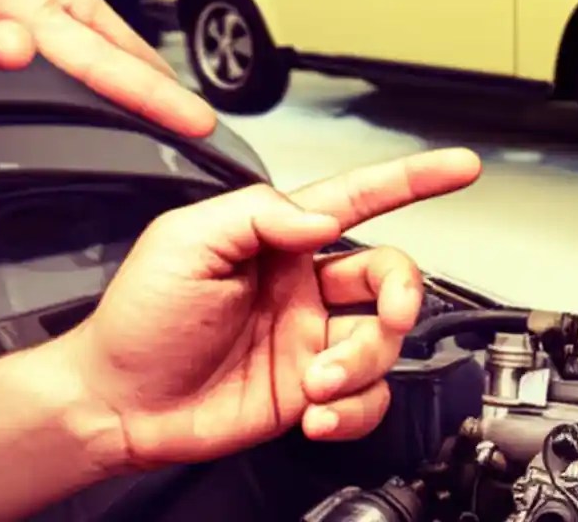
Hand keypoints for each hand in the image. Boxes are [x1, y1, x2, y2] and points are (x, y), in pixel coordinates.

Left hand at [64, 148, 481, 470]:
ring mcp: (313, 340)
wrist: (118, 403)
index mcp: (280, 240)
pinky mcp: (313, 390)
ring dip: (360, 365)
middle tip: (389, 316)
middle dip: (403, 295)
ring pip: (384, 342)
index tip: (458, 167)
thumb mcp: (184, 241)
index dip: (413, 179)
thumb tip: (320, 217)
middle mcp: (306, 286)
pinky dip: (352, 409)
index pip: (359, 198)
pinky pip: (368, 398)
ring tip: (314, 381)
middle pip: (391, 275)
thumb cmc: (140, 319)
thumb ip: (257, 214)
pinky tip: (316, 411)